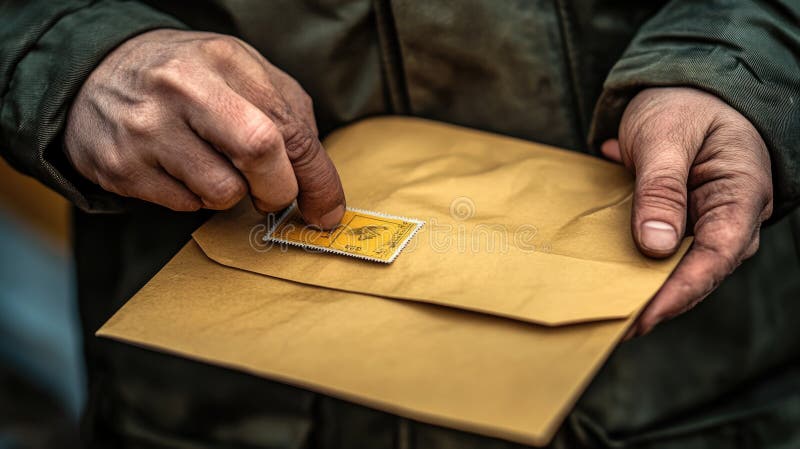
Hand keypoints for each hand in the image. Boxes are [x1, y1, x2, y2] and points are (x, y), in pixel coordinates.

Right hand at [65, 29, 344, 227]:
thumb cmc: (188, 80)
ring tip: (211, 167)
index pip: (288, 126)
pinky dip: (194, 198)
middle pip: (259, 152)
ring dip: (230, 195)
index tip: (327, 209)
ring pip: (221, 193)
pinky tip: (178, 169)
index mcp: (224, 59)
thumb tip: (321, 187)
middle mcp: (183, 88)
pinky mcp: (122, 166)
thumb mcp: (240, 74)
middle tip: (270, 193)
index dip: (317, 178)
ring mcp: (148, 127)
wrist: (96, 74)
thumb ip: (287, 115)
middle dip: (278, 189)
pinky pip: (184, 206)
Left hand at [601, 87, 772, 336]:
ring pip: (676, 267)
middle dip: (656, 301)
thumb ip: (661, 189)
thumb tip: (656, 246)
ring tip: (602, 310)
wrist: (685, 89)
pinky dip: (633, 266)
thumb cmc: (684, 105)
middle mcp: (729, 219)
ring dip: (641, 286)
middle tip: (611, 325)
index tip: (643, 315)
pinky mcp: (682, 225)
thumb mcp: (666, 137)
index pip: (715, 256)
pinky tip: (603, 281)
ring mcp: (706, 225)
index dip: (679, 291)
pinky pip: (660, 253)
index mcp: (740, 195)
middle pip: (697, 272)